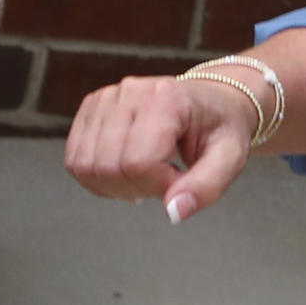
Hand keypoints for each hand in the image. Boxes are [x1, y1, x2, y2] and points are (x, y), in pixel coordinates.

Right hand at [65, 72, 252, 222]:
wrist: (212, 101)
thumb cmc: (219, 128)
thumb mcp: (230, 159)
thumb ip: (205, 188)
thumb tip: (173, 212)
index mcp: (166, 99)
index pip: (139, 162)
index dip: (158, 185)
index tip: (180, 178)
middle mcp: (130, 92)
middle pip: (107, 166)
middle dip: (136, 188)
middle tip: (164, 179)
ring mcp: (106, 97)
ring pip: (84, 166)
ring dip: (114, 185)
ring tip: (145, 175)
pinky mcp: (91, 107)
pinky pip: (75, 159)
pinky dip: (97, 178)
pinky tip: (125, 170)